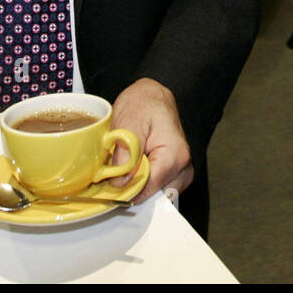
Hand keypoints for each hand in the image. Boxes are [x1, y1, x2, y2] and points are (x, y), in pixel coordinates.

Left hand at [108, 77, 192, 204]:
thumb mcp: (128, 122)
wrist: (152, 96)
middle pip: (152, 196)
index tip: (108, 182)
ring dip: (136, 186)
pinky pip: (156, 189)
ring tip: (126, 164)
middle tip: (115, 170)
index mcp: (175, 155)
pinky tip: (133, 168)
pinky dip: (141, 183)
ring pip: (154, 195)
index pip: (148, 189)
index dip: (125, 189)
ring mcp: (181, 173)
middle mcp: (183, 167)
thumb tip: (120, 183)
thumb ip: (126, 153)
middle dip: (131, 189)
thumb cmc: (143, 104)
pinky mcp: (174, 174)